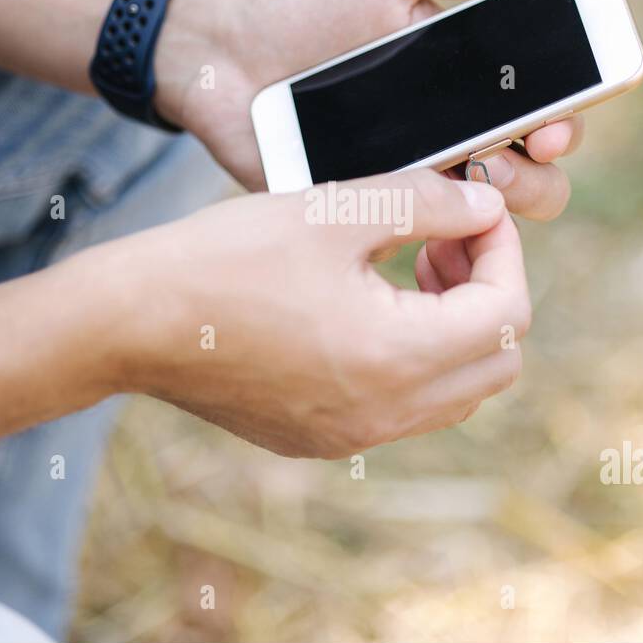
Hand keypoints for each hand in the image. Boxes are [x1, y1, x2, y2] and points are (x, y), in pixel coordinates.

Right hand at [77, 168, 530, 457]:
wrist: (133, 321)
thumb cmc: (227, 258)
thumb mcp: (337, 211)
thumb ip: (428, 203)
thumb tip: (485, 206)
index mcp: (398, 358)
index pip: (509, 314)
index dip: (504, 252)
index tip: (474, 211)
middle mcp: (386, 414)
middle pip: (497, 363)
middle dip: (487, 293)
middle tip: (442, 243)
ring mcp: (353, 435)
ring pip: (456, 392)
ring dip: (454, 329)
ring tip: (406, 271)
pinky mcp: (322, 439)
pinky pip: (403, 408)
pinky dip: (412, 360)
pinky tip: (364, 308)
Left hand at [153, 0, 581, 220]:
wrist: (217, 47)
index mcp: (469, 76)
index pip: (548, 106)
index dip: (570, 118)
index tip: (556, 119)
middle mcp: (454, 132)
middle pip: (537, 172)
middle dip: (541, 169)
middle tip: (509, 150)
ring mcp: (412, 178)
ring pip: (492, 215)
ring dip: (502, 203)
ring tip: (469, 174)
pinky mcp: (368, 210)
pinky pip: (418, 237)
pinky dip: (436, 232)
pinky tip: (419, 209)